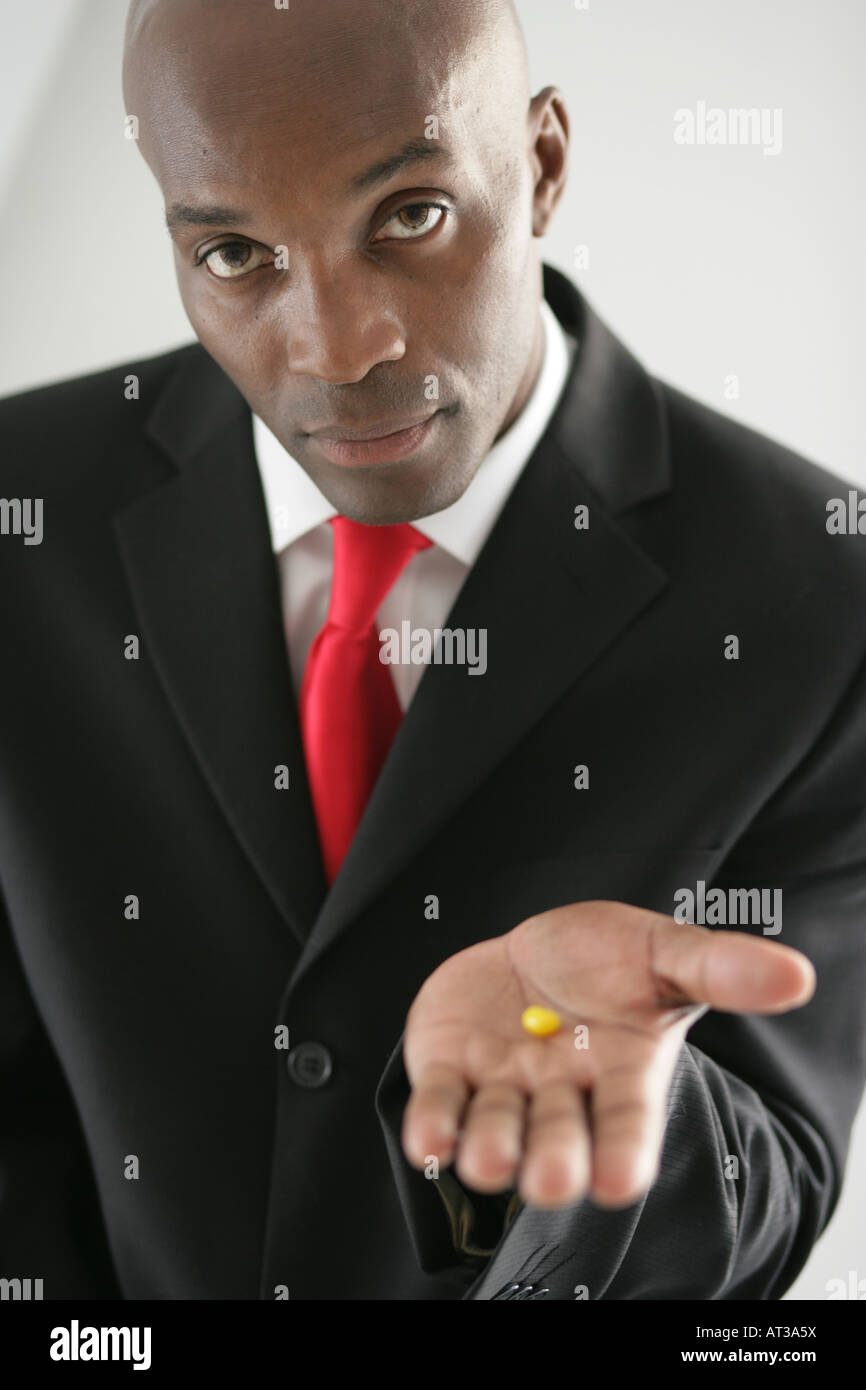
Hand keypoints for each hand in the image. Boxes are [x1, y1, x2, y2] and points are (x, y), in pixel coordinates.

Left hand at [401, 901, 814, 1208]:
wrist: (533, 943)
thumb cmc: (606, 958)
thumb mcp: (663, 950)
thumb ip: (719, 968)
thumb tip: (797, 976)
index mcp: (620, 1072)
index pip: (627, 1122)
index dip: (624, 1150)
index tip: (620, 1180)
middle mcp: (561, 1091)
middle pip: (560, 1136)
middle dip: (555, 1159)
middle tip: (552, 1179)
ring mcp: (503, 1084)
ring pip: (496, 1128)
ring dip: (490, 1148)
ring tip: (487, 1160)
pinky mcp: (449, 1069)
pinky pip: (439, 1103)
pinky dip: (433, 1125)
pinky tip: (429, 1142)